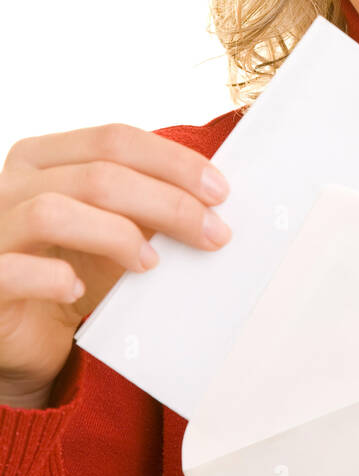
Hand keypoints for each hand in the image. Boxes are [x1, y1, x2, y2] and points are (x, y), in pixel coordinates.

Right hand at [0, 123, 232, 404]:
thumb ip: (146, 210)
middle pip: (97, 174)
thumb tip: (213, 201)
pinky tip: (77, 291)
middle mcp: (11, 184)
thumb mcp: (112, 234)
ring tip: (151, 264)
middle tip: (211, 233)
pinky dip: (52, 277)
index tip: (220, 191)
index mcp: (43, 158)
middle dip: (167, 201)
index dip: (172, 162)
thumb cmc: (67, 275)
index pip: (114, 139)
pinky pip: (13, 269)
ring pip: (53, 211)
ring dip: (116, 235)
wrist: (19, 336)